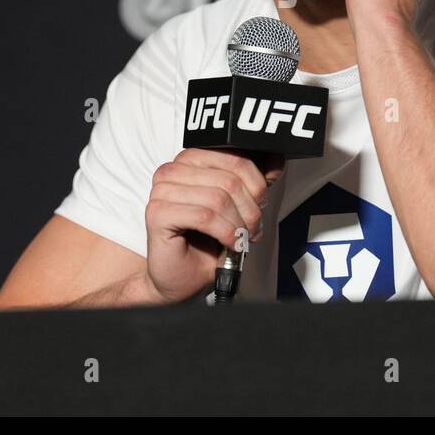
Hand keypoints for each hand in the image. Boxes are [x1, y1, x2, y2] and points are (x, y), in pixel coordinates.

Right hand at [143, 148, 284, 303]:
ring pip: (218, 198)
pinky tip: (228, 243)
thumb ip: (251, 183)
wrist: (179, 278)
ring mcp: (162, 191)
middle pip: (229, 179)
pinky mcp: (158, 213)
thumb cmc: (202, 244)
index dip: (256, 183)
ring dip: (238, 225)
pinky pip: (205, 217)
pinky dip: (225, 233)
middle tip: (252, 228)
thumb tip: (276, 162)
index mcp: (190, 161)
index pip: (233, 156)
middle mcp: (172, 171)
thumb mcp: (235, 207)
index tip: (261, 203)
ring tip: (240, 238)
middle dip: (250, 209)